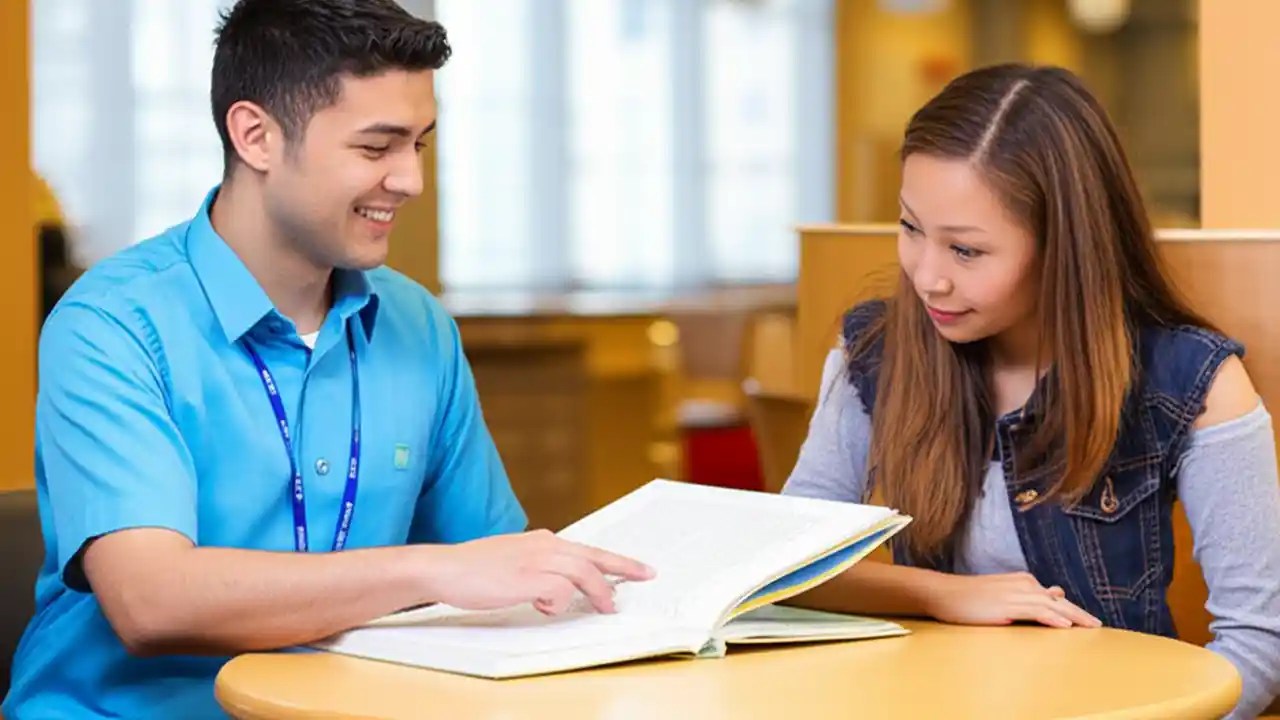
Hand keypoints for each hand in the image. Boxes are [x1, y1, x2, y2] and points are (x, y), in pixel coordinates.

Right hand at [425, 530, 654, 615]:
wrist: (445, 568)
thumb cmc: (475, 569)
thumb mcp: (514, 560)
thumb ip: (539, 567)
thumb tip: (559, 587)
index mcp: (542, 540)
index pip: (587, 549)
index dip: (615, 559)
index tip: (637, 567)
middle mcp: (544, 545)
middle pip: (593, 557)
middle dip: (622, 568)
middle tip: (645, 576)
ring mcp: (536, 560)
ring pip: (583, 572)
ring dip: (598, 591)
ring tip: (605, 607)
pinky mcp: (526, 578)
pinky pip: (559, 590)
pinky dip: (559, 602)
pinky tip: (544, 607)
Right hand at [926, 572, 1101, 628]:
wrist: (943, 593)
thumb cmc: (968, 597)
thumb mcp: (1000, 595)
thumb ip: (1024, 596)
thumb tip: (1051, 594)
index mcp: (1021, 581)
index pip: (1054, 597)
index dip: (1072, 609)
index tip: (1087, 620)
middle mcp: (1022, 584)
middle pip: (1058, 600)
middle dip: (1079, 613)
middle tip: (1097, 625)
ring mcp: (1015, 593)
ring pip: (1052, 605)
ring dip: (1073, 616)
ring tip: (1090, 627)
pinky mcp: (1007, 604)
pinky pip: (1036, 611)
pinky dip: (1052, 617)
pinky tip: (1065, 625)